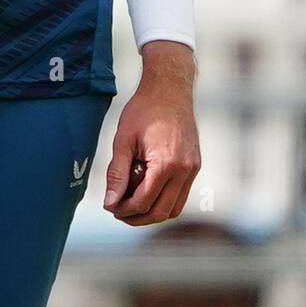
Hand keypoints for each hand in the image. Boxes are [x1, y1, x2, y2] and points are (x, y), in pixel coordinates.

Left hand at [103, 41, 199, 225]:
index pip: (144, 202)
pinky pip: (181, 195)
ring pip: (174, 208)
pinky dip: (164, 201)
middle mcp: (184, 170)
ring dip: (152, 213)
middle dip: (137, 217)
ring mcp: (193, 169)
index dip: (124, 209)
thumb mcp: (123, 140)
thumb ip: (117, 174)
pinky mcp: (195, 165)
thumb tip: (110, 203)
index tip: (110, 207)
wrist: (169, 89)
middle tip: (118, 211)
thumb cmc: (144, 110)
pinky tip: (147, 192)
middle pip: (160, 212)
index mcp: (166, 164)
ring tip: (131, 205)